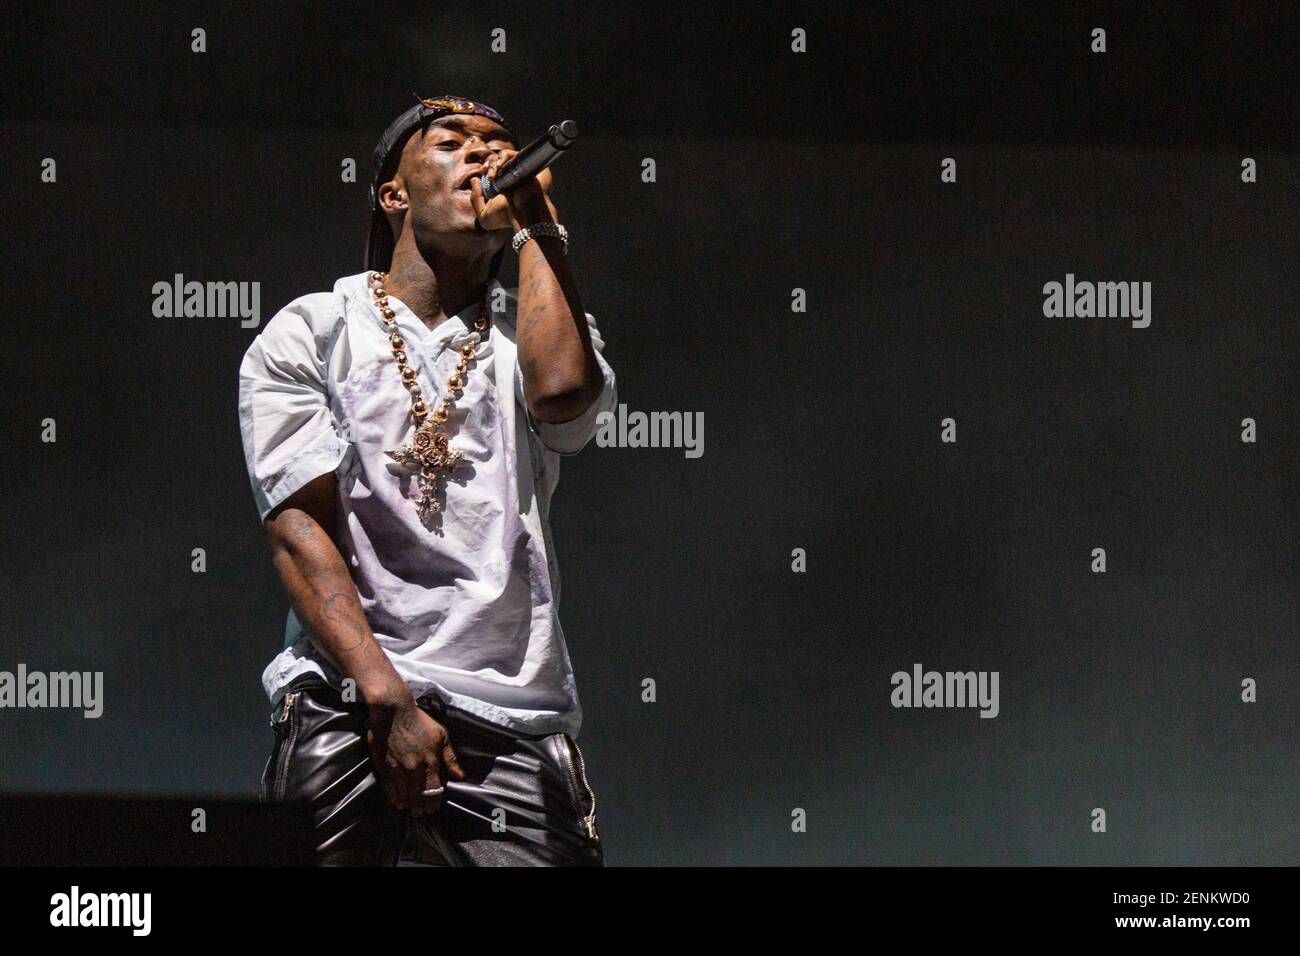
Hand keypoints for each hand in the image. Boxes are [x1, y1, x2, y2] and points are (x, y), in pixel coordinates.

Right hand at [365, 695, 464, 815]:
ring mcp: (397, 770)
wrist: (393, 712)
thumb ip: (450, 758)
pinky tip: (399, 803)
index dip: (434, 803)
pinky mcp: (384, 768)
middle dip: (422, 808)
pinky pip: (389, 790)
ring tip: (413, 811)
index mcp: (430, 761)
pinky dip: (395, 799)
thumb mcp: (441, 735)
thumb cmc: (420, 722)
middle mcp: (414, 769)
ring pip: (404, 796)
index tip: (434, 808)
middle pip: (418, 797)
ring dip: (410, 805)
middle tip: (423, 813)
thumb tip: (460, 776)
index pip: (434, 791)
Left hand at [470, 147, 557, 231]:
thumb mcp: (484, 216)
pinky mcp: (523, 166)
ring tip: (492, 175)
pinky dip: (502, 159)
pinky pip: (510, 155)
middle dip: (488, 165)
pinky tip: (498, 168)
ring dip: (493, 163)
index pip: (489, 171)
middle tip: (484, 170)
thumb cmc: (506, 217)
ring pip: (501, 158)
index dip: (485, 169)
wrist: (523, 214)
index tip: (481, 172)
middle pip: (495, 162)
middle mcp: (508, 178)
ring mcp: (516, 172)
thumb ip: (475, 199)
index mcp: (500, 187)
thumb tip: (474, 179)